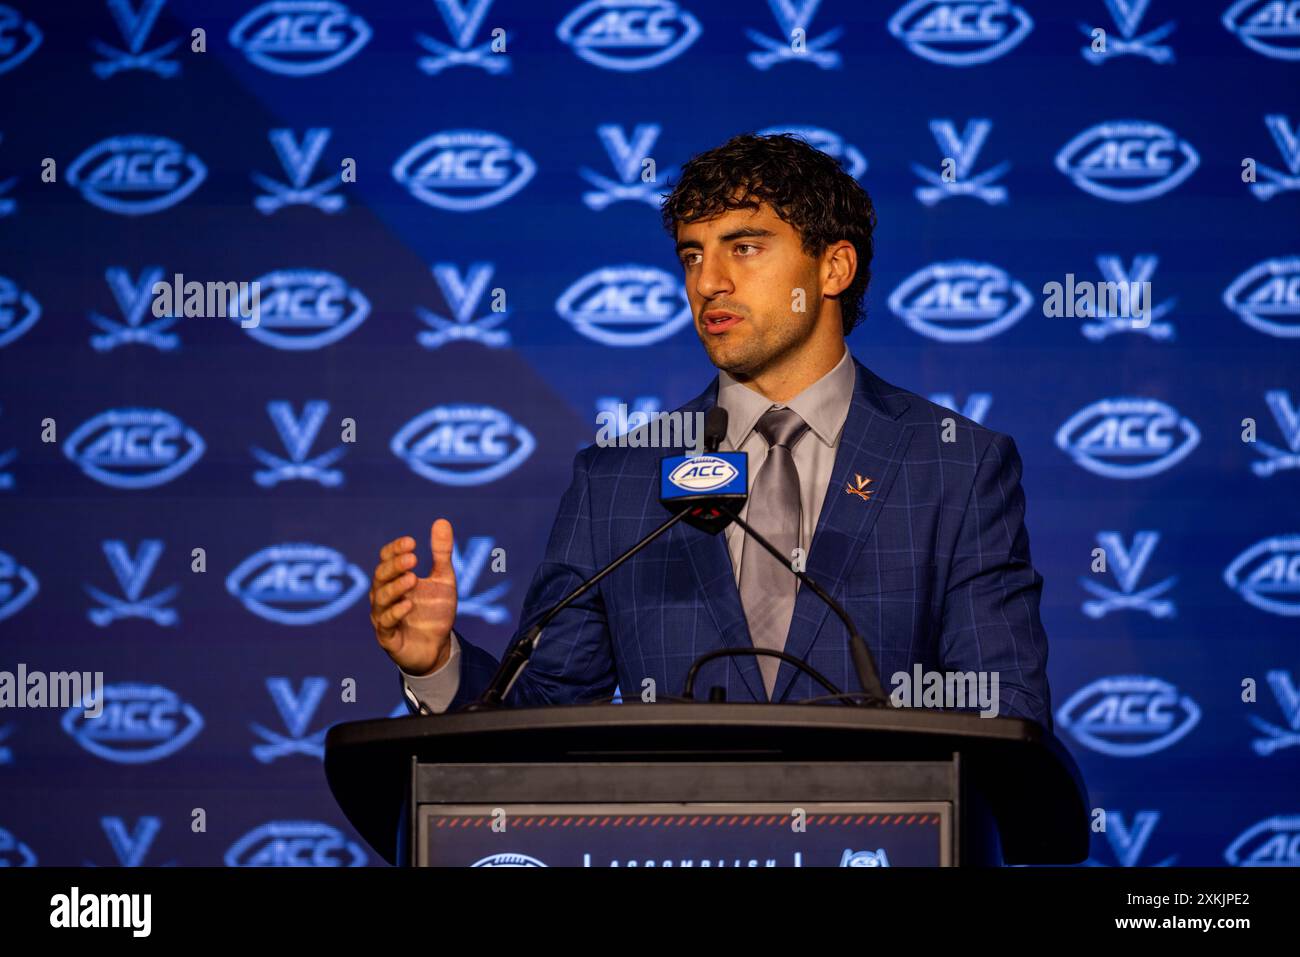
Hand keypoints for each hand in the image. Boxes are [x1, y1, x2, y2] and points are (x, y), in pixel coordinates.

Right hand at [370, 519, 457, 675]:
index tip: (412, 542)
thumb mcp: (443, 579)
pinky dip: (396, 613)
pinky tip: (408, 605)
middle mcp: (383, 595)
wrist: (437, 647)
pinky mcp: (388, 638)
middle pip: (381, 576)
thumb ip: (441, 553)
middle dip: (395, 566)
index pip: (386, 559)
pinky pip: (386, 624)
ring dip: (395, 588)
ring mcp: (383, 617)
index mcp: (393, 579)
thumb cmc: (434, 610)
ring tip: (412, 579)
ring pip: (381, 599)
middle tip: (413, 558)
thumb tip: (442, 521)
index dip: (395, 549)